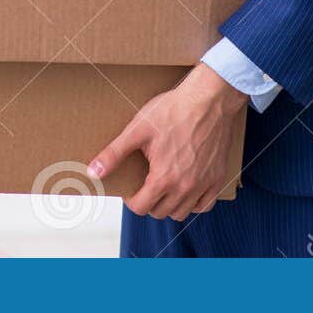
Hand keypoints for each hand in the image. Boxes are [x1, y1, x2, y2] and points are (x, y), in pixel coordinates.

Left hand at [87, 64, 248, 219]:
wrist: (208, 99)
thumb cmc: (174, 110)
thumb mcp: (137, 130)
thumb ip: (114, 154)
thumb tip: (94, 172)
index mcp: (163, 178)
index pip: (141, 208)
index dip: (131, 200)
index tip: (130, 188)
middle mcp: (185, 187)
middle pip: (160, 212)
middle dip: (148, 202)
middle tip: (145, 185)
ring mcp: (203, 184)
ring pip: (182, 212)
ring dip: (169, 205)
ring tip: (163, 187)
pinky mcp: (218, 178)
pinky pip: (206, 205)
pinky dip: (195, 204)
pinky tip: (186, 190)